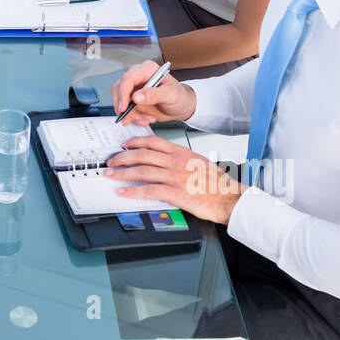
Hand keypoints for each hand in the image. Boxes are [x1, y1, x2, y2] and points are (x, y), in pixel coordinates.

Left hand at [104, 136, 245, 224]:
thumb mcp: (199, 161)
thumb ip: (181, 159)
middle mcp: (175, 162)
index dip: (135, 141)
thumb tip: (166, 159)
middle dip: (122, 157)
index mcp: (181, 152)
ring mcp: (174, 176)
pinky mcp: (174, 192)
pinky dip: (132, 191)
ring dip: (122, 172)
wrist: (228, 198)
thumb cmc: (217, 183)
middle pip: (142, 155)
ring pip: (141, 171)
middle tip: (111, 160)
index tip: (124, 144)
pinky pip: (147, 190)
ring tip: (111, 174)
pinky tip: (123, 192)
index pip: (152, 141)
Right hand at [110, 60, 196, 123]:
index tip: (124, 108)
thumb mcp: (171, 95)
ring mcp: (134, 88)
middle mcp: (138, 76)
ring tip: (145, 120)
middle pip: (119, 89)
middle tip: (131, 118)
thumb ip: (154, 94)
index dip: (123, 94)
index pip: (128, 79)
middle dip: (124, 107)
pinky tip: (143, 120)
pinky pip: (124, 109)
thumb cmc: (179, 96)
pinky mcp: (132, 99)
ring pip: (120, 101)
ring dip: (130, 114)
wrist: (181, 107)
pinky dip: (131, 117)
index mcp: (147, 70)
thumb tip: (137, 96)